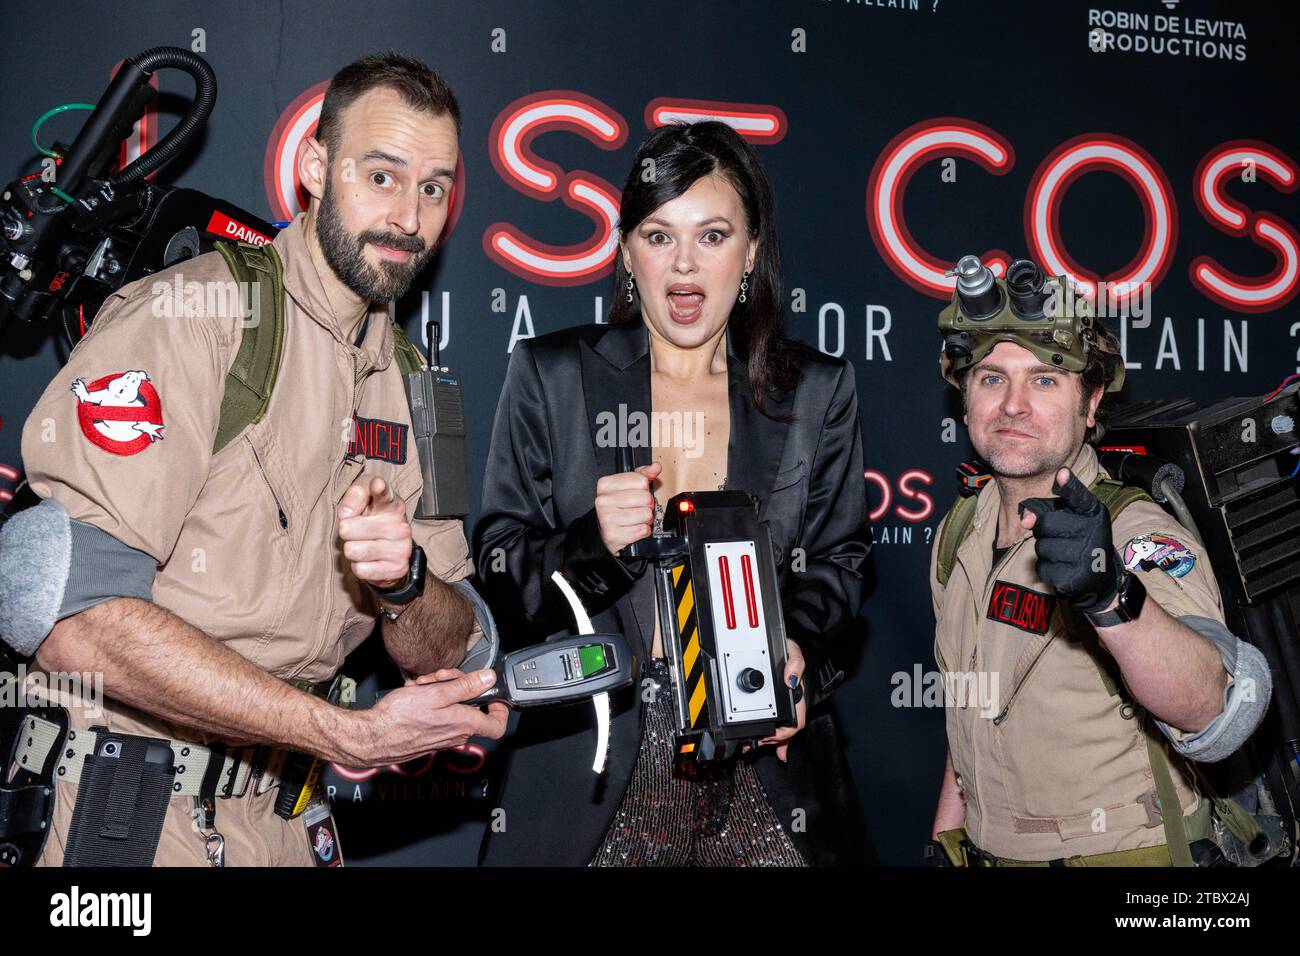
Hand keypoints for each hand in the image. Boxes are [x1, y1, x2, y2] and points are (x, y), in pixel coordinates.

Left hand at [338, 474, 411, 589]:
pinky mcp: (397, 568)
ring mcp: (401, 548)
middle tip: (357, 530)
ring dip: (352, 549)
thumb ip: (354, 496)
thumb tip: (345, 514)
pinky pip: (360, 569)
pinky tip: (370, 559)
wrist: (393, 551)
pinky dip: (359, 566)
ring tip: (364, 544)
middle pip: (347, 528)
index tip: (377, 485)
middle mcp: (400, 525)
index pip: (384, 495)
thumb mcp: (364, 500)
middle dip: (345, 531)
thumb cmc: (373, 519)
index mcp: (391, 504)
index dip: (379, 489)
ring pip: (352, 551)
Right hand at [349, 668, 509, 765]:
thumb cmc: (399, 717)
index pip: (497, 725)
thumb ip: (466, 686)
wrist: (371, 737)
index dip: (500, 708)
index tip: (492, 693)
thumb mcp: (437, 693)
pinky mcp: (429, 737)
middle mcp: (456, 734)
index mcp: (463, 724)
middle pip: (471, 707)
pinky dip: (430, 701)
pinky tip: (415, 694)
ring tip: (422, 685)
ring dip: (440, 691)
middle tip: (442, 678)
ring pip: (452, 709)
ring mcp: (442, 737)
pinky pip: (438, 716)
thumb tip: (489, 679)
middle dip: (458, 686)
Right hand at [595, 462, 661, 554]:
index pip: (641, 481)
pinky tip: (634, 528)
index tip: (638, 493)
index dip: (645, 488)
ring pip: (645, 514)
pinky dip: (643, 530)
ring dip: (646, 518)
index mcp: (606, 484)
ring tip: (637, 518)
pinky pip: (642, 530)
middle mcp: (603, 500)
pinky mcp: (613, 535)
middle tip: (639, 508)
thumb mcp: (627, 486)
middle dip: (647, 504)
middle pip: (645, 498)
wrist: (604, 530)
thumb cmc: (617, 507)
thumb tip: (655, 467)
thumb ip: (642, 475)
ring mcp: (607, 518)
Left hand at [756, 639, 806, 762]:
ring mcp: (783, 705)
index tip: (771, 735)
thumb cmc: (788, 650)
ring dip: (767, 740)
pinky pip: (774, 724)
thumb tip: (790, 680)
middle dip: (771, 740)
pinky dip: (769, 737)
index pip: (796, 722)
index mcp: (797, 695)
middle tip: (755, 742)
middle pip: (786, 731)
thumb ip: (795, 664)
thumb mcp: (793, 651)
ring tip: (751, 743)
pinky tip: (761, 743)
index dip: (785, 733)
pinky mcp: (775, 704)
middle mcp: (791, 703)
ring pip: (779, 730)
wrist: (779, 644)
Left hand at [1018, 467, 1120, 611]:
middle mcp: (1093, 532)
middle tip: (1059, 537)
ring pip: (1041, 547)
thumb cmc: (1079, 541)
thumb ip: (1047, 510)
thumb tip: (1025, 519)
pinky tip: (1063, 568)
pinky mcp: (1075, 577)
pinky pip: (1042, 567)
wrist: (1099, 579)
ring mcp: (1086, 556)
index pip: (1079, 497)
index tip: (1061, 474)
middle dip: (1044, 531)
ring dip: (1045, 551)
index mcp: (1094, 513)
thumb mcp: (1071, 520)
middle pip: (1045, 523)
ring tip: (1064, 554)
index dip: (1069, 486)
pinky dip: (1047, 569)